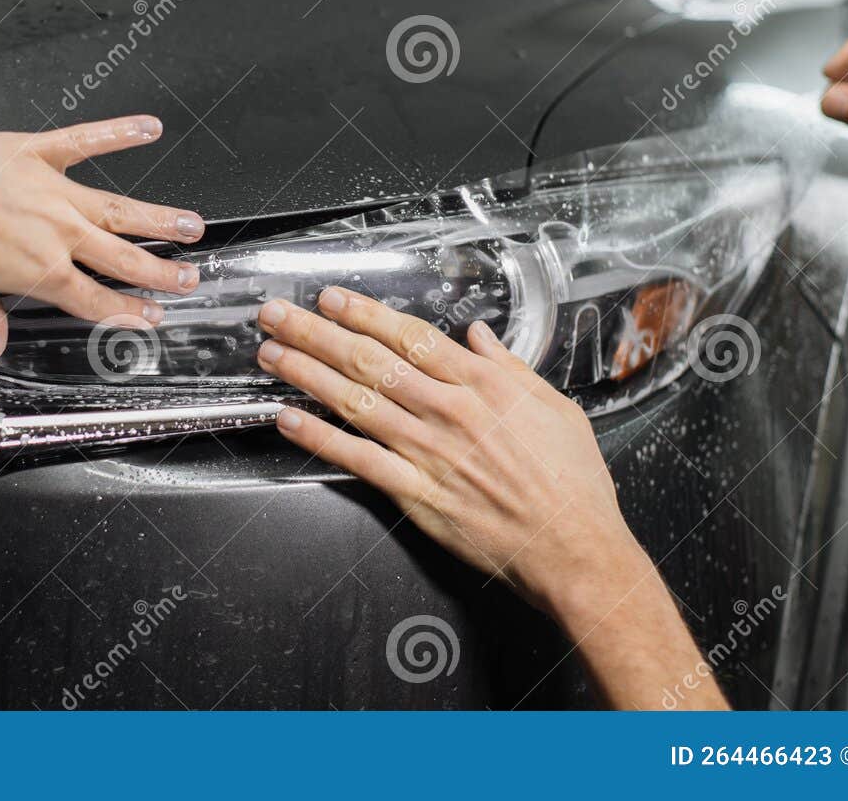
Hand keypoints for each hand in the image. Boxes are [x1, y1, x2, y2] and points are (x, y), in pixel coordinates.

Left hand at [0, 115, 204, 359]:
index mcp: (40, 271)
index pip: (95, 300)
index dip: (127, 313)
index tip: (151, 317)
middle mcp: (57, 233)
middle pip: (121, 258)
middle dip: (159, 273)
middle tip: (189, 278)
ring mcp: (53, 192)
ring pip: (119, 209)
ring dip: (159, 218)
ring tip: (190, 224)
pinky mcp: (39, 153)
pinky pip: (86, 141)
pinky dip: (119, 132)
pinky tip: (149, 126)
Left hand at [255, 287, 726, 707]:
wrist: (576, 549)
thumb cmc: (573, 483)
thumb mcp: (555, 407)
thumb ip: (511, 367)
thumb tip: (480, 337)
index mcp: (483, 385)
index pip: (410, 337)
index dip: (365, 314)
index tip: (331, 298)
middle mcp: (450, 411)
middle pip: (370, 361)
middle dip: (317, 333)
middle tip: (277, 314)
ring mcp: (430, 453)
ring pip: (355, 402)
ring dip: (306, 375)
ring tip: (271, 355)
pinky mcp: (418, 494)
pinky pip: (358, 460)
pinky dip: (320, 438)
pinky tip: (289, 420)